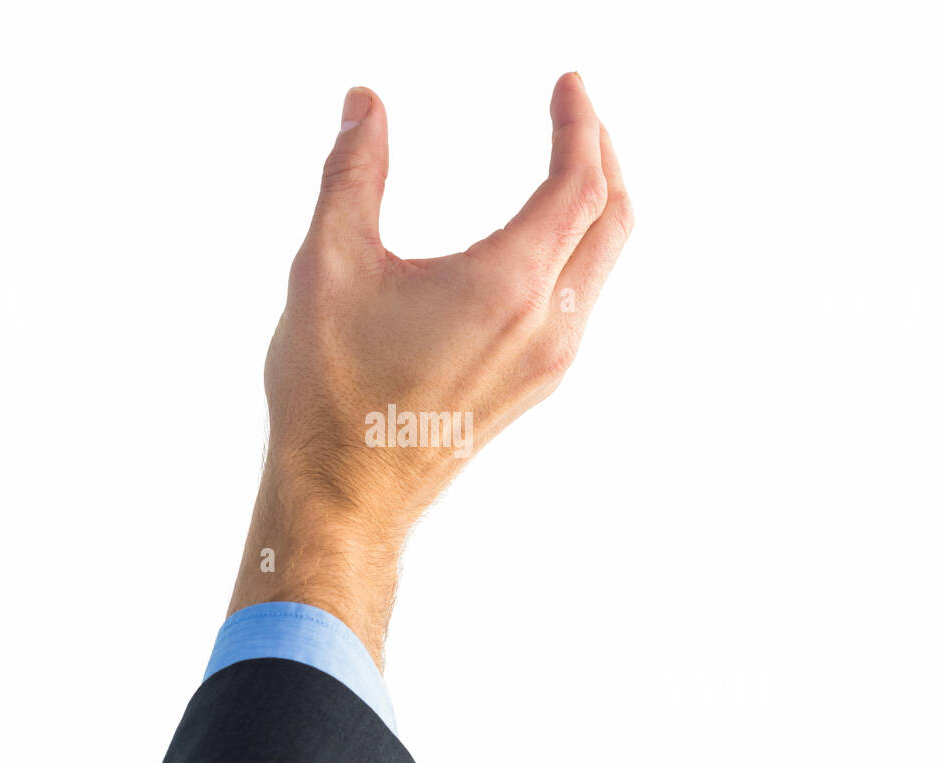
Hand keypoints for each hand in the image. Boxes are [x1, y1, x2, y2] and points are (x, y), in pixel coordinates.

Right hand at [229, 73, 631, 666]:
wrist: (345, 496)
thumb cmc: (333, 394)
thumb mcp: (328, 265)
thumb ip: (352, 173)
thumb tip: (365, 105)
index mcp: (509, 287)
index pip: (580, 182)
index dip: (581, 124)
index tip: (568, 85)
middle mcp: (547, 325)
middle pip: (613, 218)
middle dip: (603, 154)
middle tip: (579, 113)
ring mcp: (549, 362)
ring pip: (602, 263)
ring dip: (597, 205)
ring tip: (568, 165)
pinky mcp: (535, 385)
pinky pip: (582, 299)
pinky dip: (578, 250)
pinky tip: (542, 240)